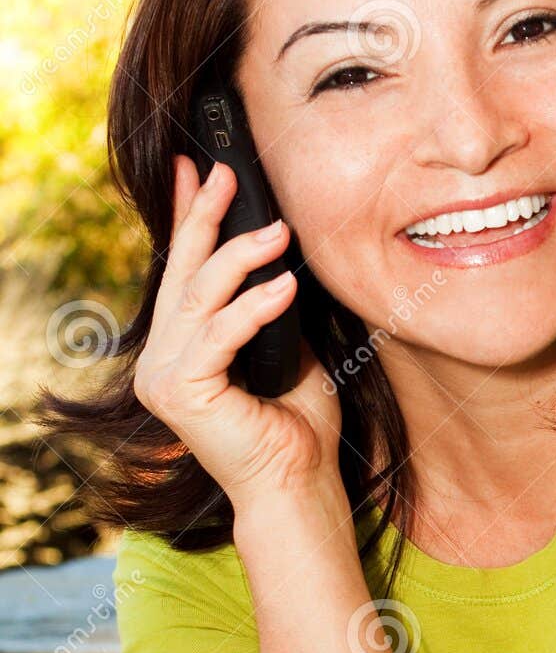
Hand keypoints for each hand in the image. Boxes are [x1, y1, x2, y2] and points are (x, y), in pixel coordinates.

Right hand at [133, 155, 343, 517]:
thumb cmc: (298, 423)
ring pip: (200, 296)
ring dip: (241, 256)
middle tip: (227, 173)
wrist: (298, 483)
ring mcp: (163, 376)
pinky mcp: (181, 392)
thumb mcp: (286, 349)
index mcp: (180, 347)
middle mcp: (160, 359)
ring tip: (280, 231)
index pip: (182, 271)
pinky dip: (255, 306)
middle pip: (183, 273)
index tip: (196, 169)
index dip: (187, 216)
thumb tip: (277, 256)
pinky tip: (285, 286)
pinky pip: (220, 333)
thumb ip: (268, 308)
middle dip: (204, 216)